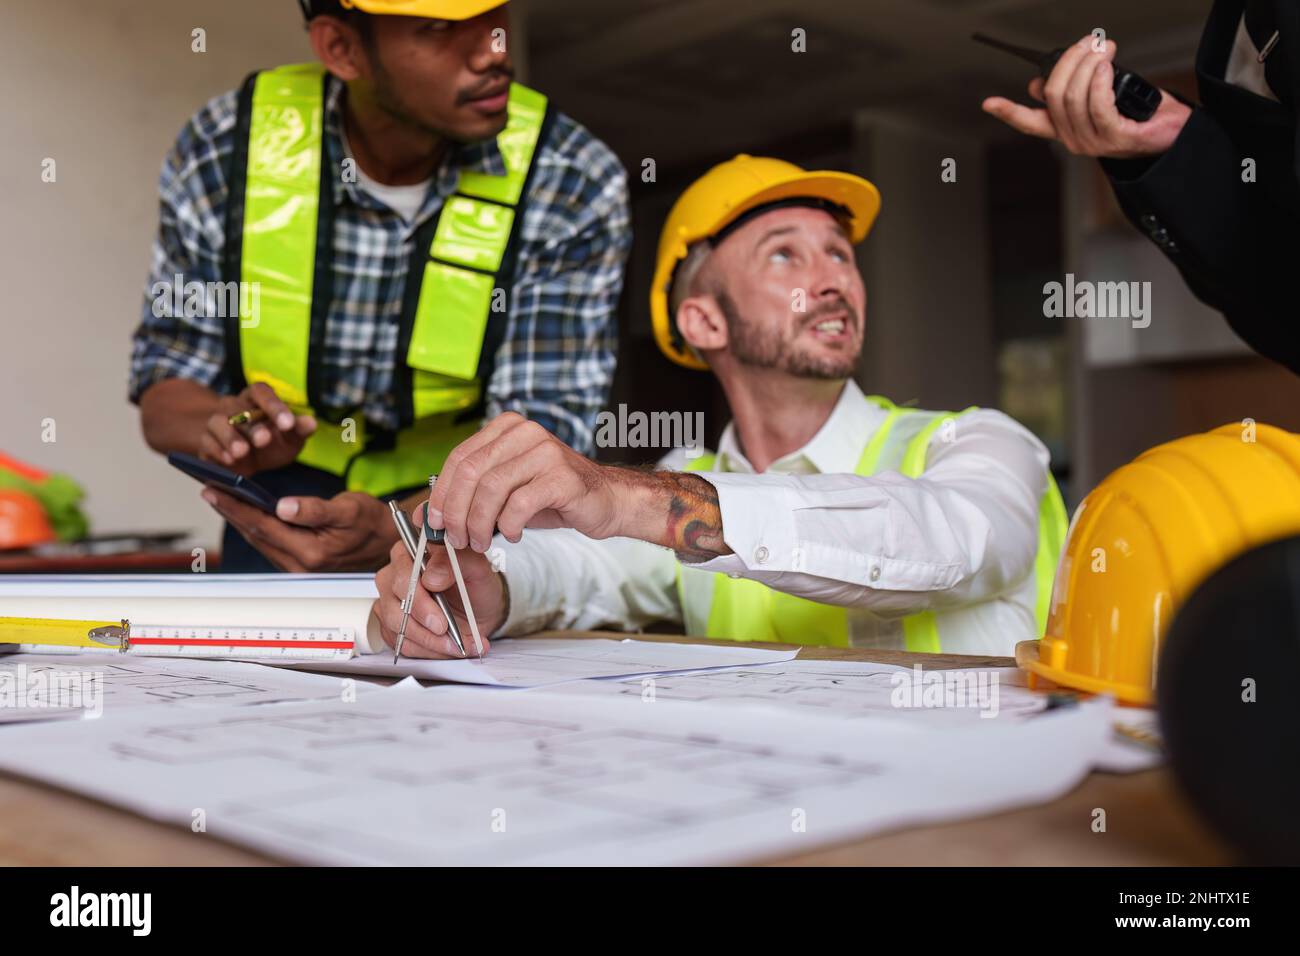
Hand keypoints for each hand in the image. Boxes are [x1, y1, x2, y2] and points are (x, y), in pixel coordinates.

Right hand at [201, 382, 316, 476]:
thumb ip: (299, 430)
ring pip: (218, 422)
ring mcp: (217, 422)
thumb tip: (311, 422)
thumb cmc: (272, 445)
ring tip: (243, 451)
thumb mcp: (289, 439)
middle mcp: (234, 406)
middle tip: (264, 440)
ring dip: (230, 437)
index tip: (288, 424)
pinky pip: (207, 442)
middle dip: (253, 426)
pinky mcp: (206, 441)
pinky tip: (229, 459)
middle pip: (239, 408)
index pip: (261, 392)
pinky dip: (218, 450)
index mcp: (257, 399)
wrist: (246, 462)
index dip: (274, 406)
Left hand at [202, 488, 397, 571]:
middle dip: (230, 511)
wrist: (388, 542)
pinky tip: (245, 513)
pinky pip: (269, 543)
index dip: (236, 507)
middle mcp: (300, 565)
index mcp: (310, 552)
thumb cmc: (371, 522)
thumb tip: (282, 507)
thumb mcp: (348, 509)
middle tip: (208, 489)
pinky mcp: (299, 562)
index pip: (262, 526)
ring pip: (259, 540)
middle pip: (255, 535)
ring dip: (239, 519)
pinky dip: (254, 526)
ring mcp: (298, 566)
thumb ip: (314, 510)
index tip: (214, 491)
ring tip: (220, 498)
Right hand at [373, 533, 504, 657]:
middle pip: (394, 608)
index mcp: (409, 554)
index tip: (440, 623)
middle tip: (450, 638)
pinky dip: (428, 651)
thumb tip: (431, 578)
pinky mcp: (392, 627)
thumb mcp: (475, 567)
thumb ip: (454, 563)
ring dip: (430, 644)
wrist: (479, 607)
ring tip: (458, 646)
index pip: (403, 578)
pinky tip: (449, 649)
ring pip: (397, 631)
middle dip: (424, 630)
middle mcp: (393, 577)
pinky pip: (402, 645)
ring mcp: (389, 604)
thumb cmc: (474, 582)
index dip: (420, 603)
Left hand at [428, 412, 627, 551]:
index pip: (460, 457)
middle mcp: (525, 432)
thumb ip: (470, 496)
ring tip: (480, 542)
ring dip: (478, 523)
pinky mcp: (561, 476)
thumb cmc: (553, 496)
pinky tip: (512, 535)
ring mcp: (545, 451)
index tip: (434, 521)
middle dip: (456, 511)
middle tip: (455, 539)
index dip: (441, 492)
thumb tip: (424, 514)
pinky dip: (507, 525)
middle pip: (472, 472)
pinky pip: (519, 504)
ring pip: (491, 488)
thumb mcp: (506, 491)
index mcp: (507, 427)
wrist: (605, 501)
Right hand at [981, 36, 1190, 158]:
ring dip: (1090, 62)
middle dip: (1071, 60)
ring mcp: (1092, 141)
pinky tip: (1108, 66)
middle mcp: (1073, 139)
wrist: (1173, 134)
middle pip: (1054, 94)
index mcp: (1065, 130)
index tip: (988, 102)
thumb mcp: (1099, 99)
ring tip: (1106, 47)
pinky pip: (1098, 104)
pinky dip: (1100, 80)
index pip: (1030, 123)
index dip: (1008, 112)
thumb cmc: (1139, 113)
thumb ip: (1071, 92)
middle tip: (1091, 41)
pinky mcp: (1114, 137)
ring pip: (1074, 95)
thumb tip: (1039, 83)